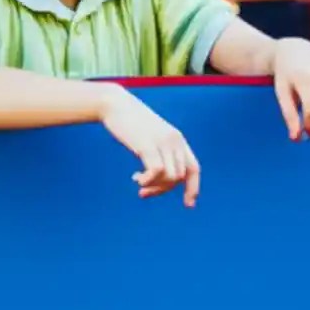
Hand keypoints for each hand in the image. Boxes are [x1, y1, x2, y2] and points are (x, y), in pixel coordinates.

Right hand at [98, 86, 200, 206]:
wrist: (115, 104)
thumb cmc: (129, 122)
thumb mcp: (150, 136)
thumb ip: (158, 150)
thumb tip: (160, 175)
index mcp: (177, 139)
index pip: (194, 168)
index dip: (193, 188)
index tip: (188, 204)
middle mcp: (174, 141)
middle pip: (180, 177)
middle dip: (163, 190)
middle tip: (143, 193)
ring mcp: (162, 142)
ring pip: (170, 178)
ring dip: (154, 187)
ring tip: (139, 184)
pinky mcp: (148, 145)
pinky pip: (157, 172)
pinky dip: (147, 181)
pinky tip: (136, 178)